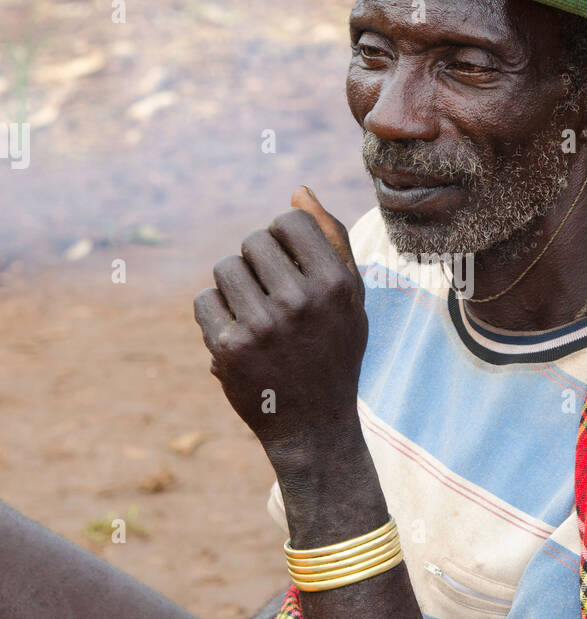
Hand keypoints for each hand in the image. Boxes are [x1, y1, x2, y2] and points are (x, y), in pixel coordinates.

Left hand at [193, 188, 367, 465]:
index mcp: (336, 283)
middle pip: (253, 240)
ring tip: (255, 316)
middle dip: (257, 262)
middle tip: (273, 297)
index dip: (284, 238)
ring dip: (234, 288)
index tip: (291, 267)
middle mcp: (301, 300)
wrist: (315, 428)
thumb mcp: (350, 298)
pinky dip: (216, 316)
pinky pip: (204, 301)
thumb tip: (298, 190)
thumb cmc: (334, 351)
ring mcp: (262, 325)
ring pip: (225, 268)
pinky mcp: (229, 348)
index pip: (289, 220)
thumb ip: (331, 239)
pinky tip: (238, 338)